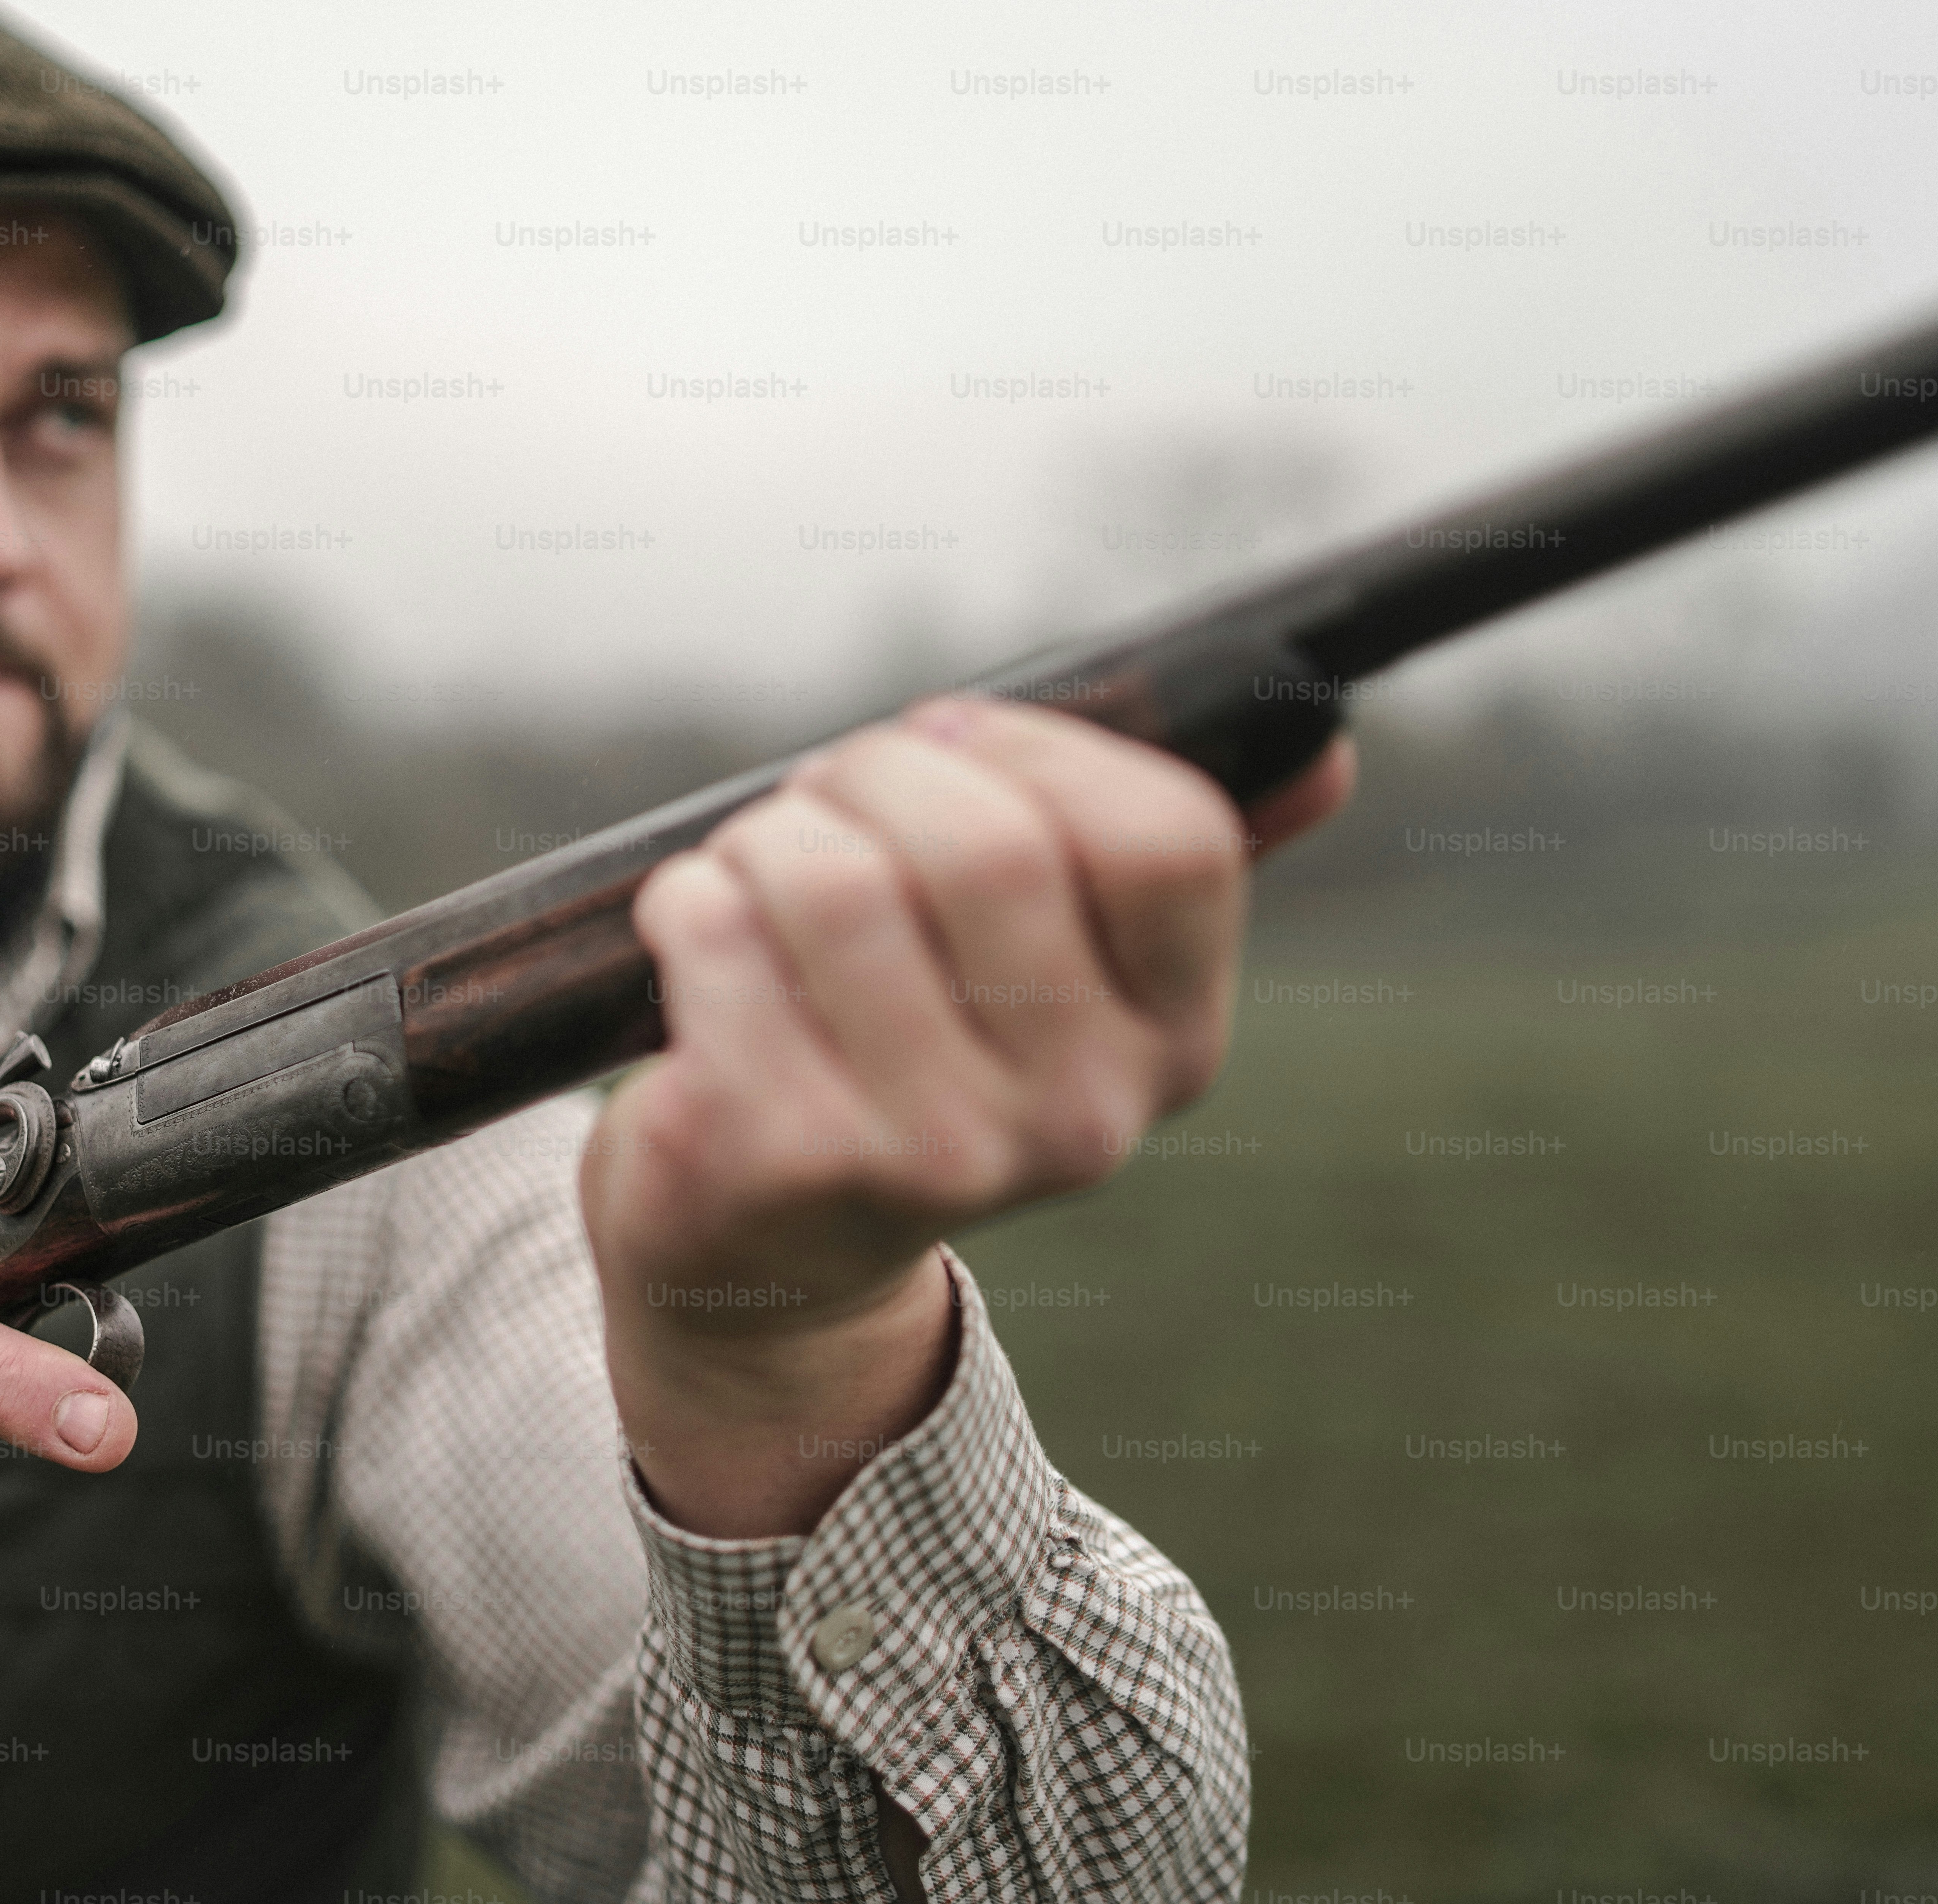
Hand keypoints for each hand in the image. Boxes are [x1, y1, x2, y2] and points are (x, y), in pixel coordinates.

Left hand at [583, 697, 1353, 1536]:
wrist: (764, 1260)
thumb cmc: (904, 1051)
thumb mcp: (1053, 973)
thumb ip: (1166, 861)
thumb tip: (1320, 747)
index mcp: (1172, 1047)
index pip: (1165, 834)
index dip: (1032, 746)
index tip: (952, 744)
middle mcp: (1076, 1118)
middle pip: (983, 839)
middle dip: (870, 776)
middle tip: (824, 806)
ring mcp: (928, 1152)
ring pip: (831, 874)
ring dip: (765, 839)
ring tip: (757, 882)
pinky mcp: (777, 1155)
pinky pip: (716, 928)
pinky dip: (685, 902)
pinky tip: (697, 948)